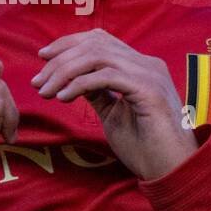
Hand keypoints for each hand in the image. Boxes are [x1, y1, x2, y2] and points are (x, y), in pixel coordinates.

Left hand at [31, 30, 197, 180]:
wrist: (172, 170)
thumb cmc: (146, 147)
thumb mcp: (113, 114)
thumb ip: (97, 93)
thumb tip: (72, 78)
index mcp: (140, 66)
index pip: (100, 39)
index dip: (68, 43)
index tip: (43, 58)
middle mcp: (146, 63)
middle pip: (95, 43)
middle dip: (60, 59)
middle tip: (38, 81)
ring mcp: (150, 74)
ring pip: (97, 55)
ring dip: (65, 72)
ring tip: (46, 91)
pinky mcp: (149, 90)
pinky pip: (106, 76)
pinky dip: (80, 84)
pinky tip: (63, 98)